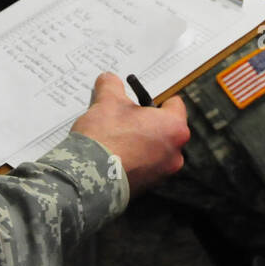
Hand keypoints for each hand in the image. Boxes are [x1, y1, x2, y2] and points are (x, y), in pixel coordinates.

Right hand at [71, 73, 188, 196]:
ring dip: (140, 141)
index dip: (155, 98)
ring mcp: (163, 173)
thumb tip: (109, 79)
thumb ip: (112, 85)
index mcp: (174, 128)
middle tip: (125, 117)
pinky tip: (114, 154)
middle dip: (146, 121)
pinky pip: (145, 165)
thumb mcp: (107, 101)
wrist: (89, 178)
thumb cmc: (105, 137)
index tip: (139, 99)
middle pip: (165, 127)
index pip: (175, 104)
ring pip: (155, 148)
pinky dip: (134, 159)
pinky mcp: (148, 186)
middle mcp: (175, 153)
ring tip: (116, 137)